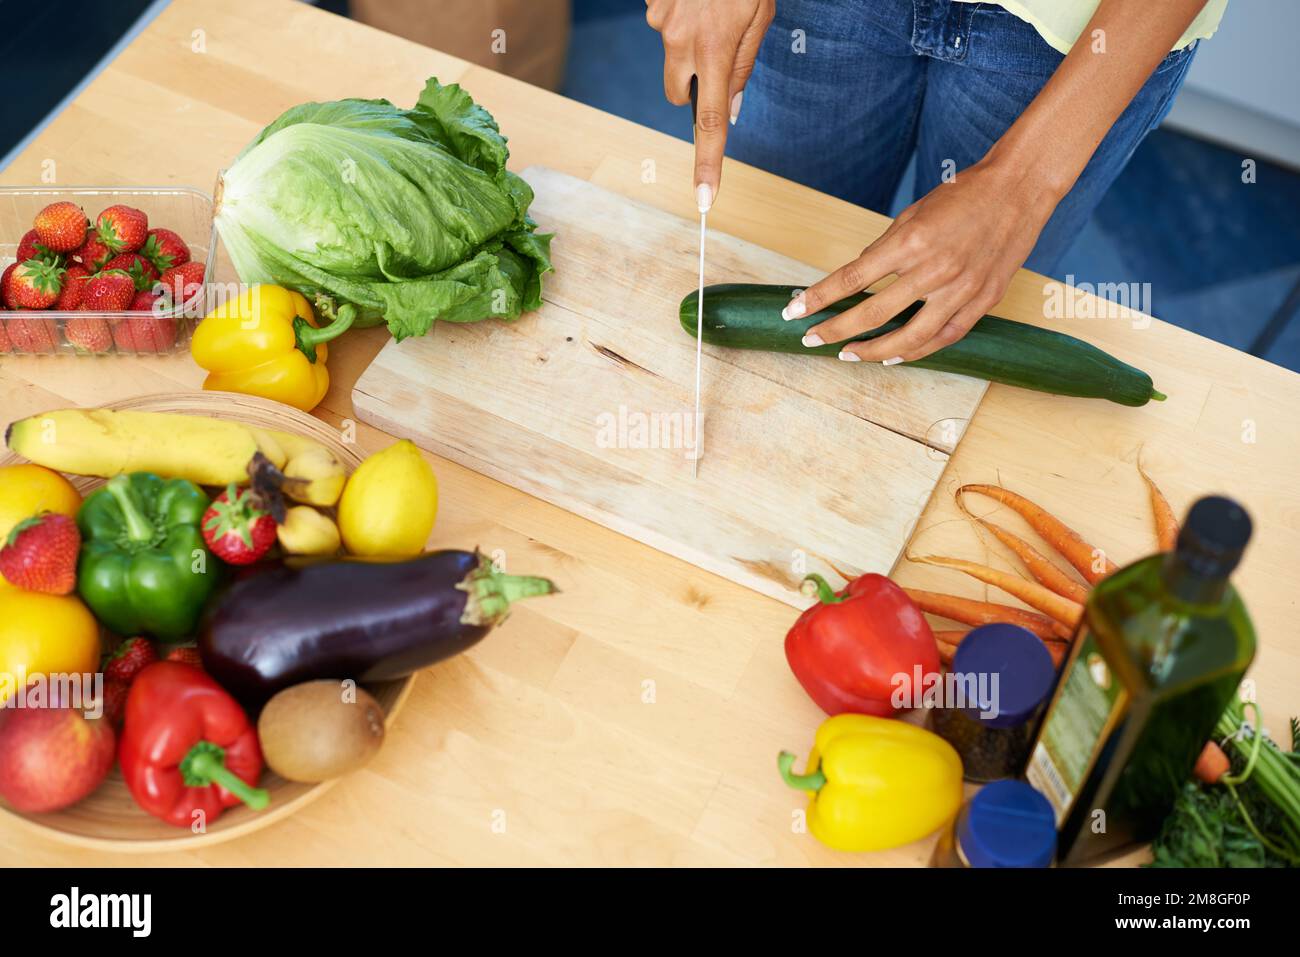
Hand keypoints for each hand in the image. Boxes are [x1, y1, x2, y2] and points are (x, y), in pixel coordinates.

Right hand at [646, 0, 774, 210]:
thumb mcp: (759, 17)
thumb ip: (742, 66)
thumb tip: (730, 109)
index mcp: (714, 51)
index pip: (711, 124)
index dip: (708, 164)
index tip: (703, 199)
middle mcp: (679, 42)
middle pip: (677, 94)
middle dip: (692, 87)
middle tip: (714, 53)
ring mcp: (659, 22)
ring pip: (670, 57)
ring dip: (686, 45)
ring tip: (709, 9)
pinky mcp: (649, 4)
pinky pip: (663, 25)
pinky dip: (678, 17)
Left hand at [784, 158, 1062, 361]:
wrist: (1019, 190)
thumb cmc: (963, 196)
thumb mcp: (913, 213)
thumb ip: (885, 249)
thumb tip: (857, 279)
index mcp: (911, 241)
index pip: (852, 277)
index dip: (819, 297)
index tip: (793, 311)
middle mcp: (934, 269)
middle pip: (873, 313)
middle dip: (835, 330)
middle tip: (811, 339)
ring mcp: (960, 290)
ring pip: (908, 338)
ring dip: (873, 351)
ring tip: (849, 355)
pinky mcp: (982, 301)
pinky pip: (943, 338)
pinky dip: (916, 351)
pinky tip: (894, 357)